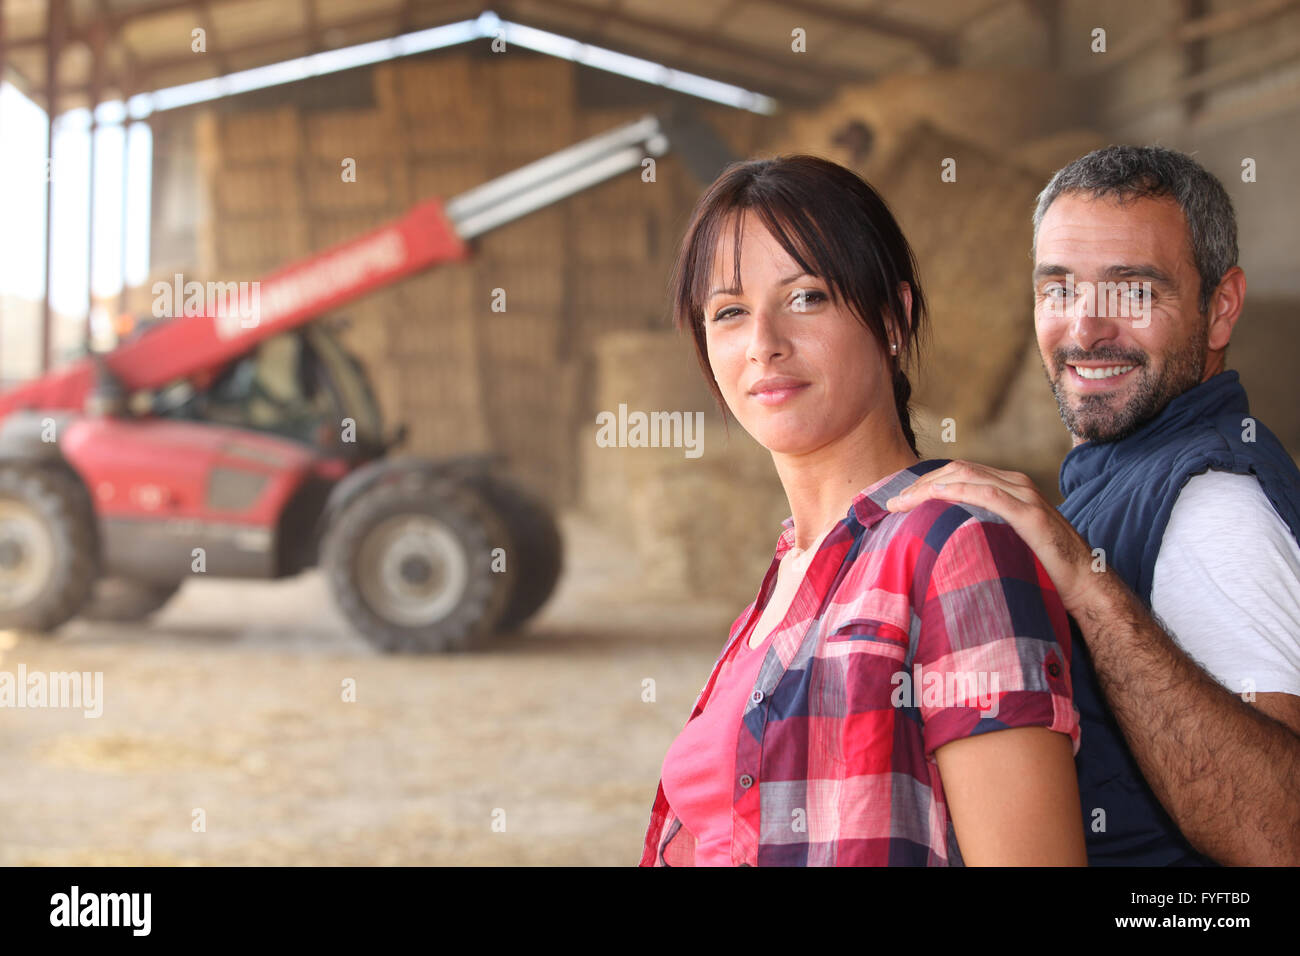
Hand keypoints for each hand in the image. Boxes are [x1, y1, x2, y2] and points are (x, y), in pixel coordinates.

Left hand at [884, 459, 1102, 612]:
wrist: (1084, 582)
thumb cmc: (1041, 566)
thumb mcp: (1003, 540)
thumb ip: (979, 528)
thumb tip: (940, 538)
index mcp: (1008, 486)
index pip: (958, 472)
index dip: (925, 482)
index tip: (898, 499)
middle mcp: (1015, 483)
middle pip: (957, 469)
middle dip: (919, 483)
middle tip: (891, 502)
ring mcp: (1024, 495)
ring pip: (967, 476)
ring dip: (928, 487)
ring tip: (901, 503)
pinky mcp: (1030, 514)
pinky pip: (988, 494)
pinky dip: (957, 492)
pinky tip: (933, 498)